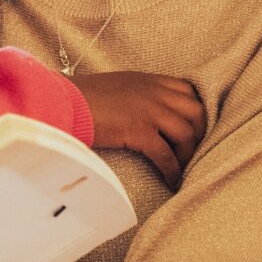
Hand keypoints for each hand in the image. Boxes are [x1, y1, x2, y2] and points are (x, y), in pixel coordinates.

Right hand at [74, 71, 207, 186]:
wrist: (62, 103)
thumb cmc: (81, 98)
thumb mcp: (117, 87)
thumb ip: (137, 95)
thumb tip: (146, 114)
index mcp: (149, 80)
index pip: (188, 90)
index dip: (195, 111)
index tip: (193, 129)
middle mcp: (154, 92)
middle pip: (196, 112)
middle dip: (199, 133)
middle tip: (190, 151)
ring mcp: (149, 110)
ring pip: (187, 133)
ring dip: (187, 154)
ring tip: (180, 168)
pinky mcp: (139, 131)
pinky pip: (167, 155)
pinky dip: (173, 170)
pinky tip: (172, 181)